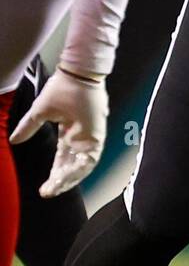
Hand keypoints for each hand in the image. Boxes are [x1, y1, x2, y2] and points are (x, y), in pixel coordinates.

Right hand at [9, 67, 107, 197]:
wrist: (77, 74)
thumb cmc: (62, 89)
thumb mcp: (40, 112)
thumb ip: (28, 127)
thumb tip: (14, 140)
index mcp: (68, 134)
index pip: (62, 161)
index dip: (54, 175)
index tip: (44, 189)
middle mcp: (80, 139)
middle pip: (72, 167)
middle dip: (60, 182)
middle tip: (47, 192)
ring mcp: (90, 138)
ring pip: (82, 167)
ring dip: (70, 178)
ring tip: (56, 187)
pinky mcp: (98, 135)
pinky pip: (90, 158)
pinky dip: (80, 169)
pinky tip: (67, 177)